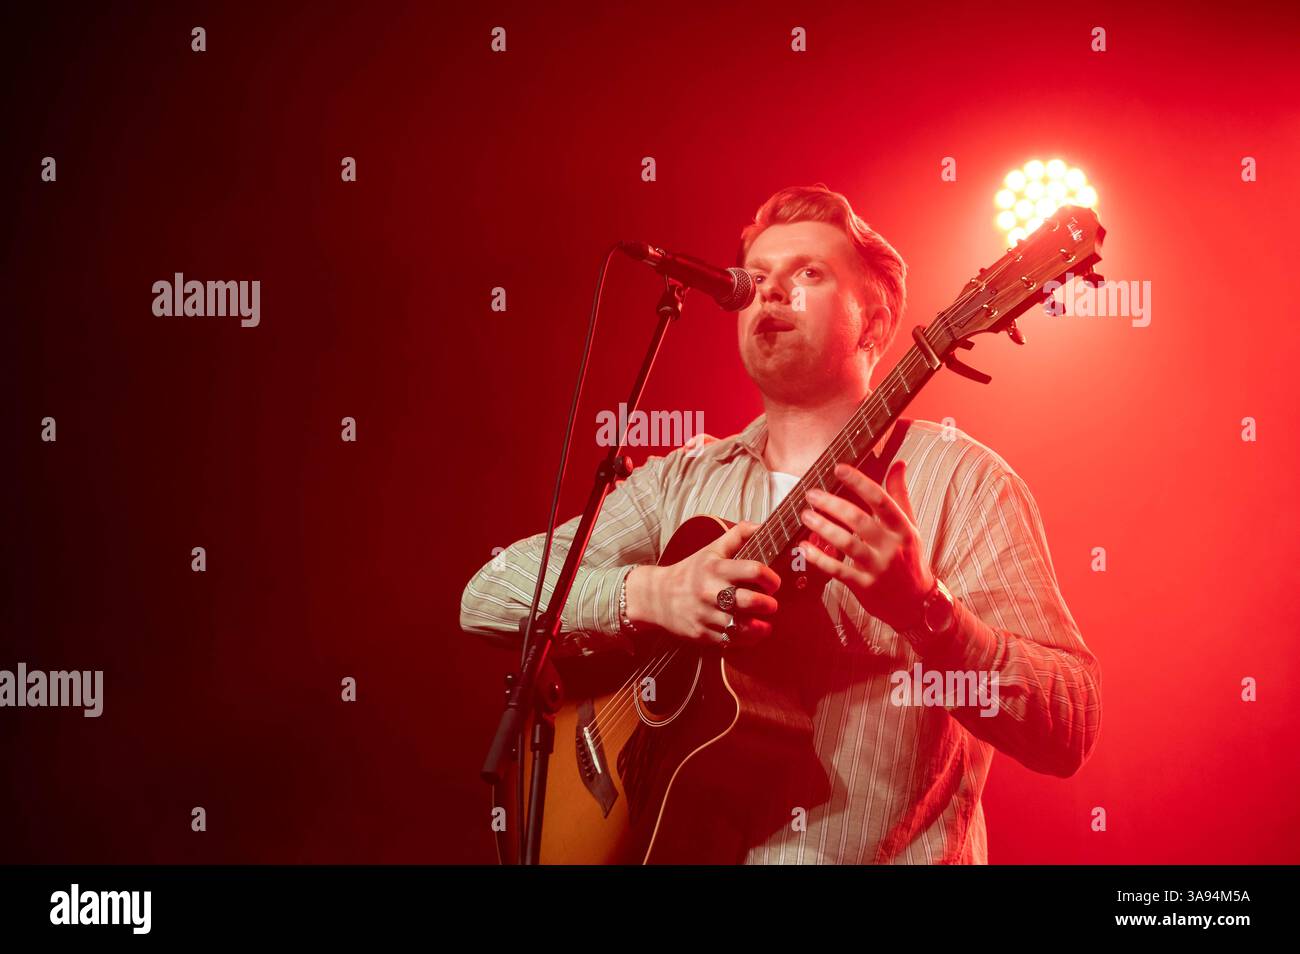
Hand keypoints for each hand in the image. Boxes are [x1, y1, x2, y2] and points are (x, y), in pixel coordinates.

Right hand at [625, 521, 780, 647]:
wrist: (656, 596)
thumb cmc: (691, 571)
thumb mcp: (711, 550)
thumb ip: (738, 536)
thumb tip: (761, 525)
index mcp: (716, 569)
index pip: (754, 570)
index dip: (771, 578)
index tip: (773, 583)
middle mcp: (711, 591)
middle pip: (751, 601)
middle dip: (769, 605)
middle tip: (771, 605)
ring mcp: (705, 615)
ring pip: (743, 626)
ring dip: (761, 627)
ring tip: (765, 624)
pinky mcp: (702, 634)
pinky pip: (730, 641)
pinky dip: (746, 640)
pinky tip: (751, 633)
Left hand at [797, 460, 934, 632]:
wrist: (916, 602)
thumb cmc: (909, 557)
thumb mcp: (909, 526)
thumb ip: (900, 494)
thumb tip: (898, 463)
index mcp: (902, 528)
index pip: (880, 500)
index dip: (859, 482)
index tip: (839, 468)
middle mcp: (891, 546)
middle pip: (858, 520)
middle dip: (832, 504)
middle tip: (811, 494)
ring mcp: (877, 567)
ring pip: (846, 544)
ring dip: (823, 528)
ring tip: (805, 516)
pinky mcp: (864, 585)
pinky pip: (838, 570)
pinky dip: (819, 558)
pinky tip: (804, 547)